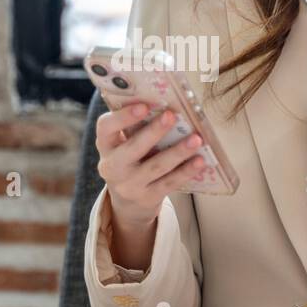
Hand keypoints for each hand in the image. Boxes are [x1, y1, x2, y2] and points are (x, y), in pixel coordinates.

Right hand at [94, 102, 206, 227]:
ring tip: (196, 139)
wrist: (127, 202)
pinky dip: (186, 171)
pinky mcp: (148, 197)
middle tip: (172, 116)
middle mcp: (113, 166)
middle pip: (133, 148)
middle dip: (154, 132)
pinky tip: (200, 161)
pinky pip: (169, 183)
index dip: (123, 116)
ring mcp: (130, 185)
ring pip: (156, 166)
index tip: (144, 106)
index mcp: (105, 145)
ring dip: (177, 152)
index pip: (106, 127)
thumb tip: (165, 104)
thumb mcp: (123, 144)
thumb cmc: (130, 159)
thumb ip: (135, 127)